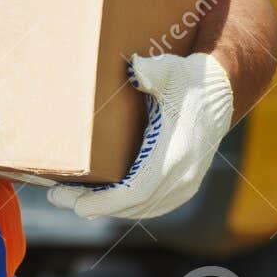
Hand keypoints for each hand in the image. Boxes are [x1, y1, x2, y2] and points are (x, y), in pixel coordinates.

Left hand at [48, 52, 233, 220]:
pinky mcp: (184, 184)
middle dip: (93, 204)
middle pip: (132, 205)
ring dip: (107, 207)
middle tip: (57, 195)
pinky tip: (101, 199)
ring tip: (72, 197)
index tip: (75, 203)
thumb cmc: (188, 80)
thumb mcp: (171, 71)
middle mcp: (183, 176)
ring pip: (141, 208)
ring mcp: (186, 184)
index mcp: (177, 154)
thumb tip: (136, 67)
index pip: (136, 192)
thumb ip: (154, 71)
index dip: (104, 202)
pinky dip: (125, 205)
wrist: (220, 92)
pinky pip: (151, 205)